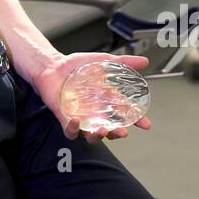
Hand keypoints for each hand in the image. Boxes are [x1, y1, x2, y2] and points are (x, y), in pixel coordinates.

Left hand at [30, 52, 152, 143]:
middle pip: (110, 130)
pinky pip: (70, 131)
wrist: (53, 66)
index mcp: (106, 102)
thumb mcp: (103, 62)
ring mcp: (81, 117)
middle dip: (117, 133)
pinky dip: (74, 129)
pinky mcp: (65, 118)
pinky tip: (77, 121)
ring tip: (103, 130)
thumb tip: (144, 61)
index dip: (137, 121)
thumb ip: (124, 63)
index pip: (125, 114)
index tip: (146, 124)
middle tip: (122, 131)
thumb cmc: (77, 67)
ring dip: (98, 136)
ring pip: (92, 136)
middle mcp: (95, 112)